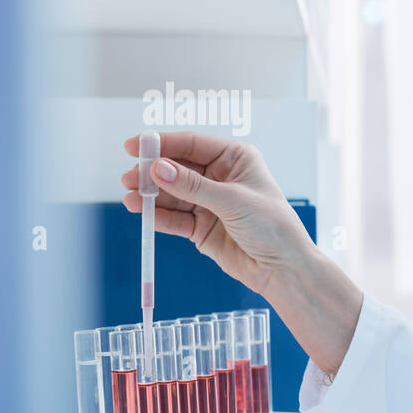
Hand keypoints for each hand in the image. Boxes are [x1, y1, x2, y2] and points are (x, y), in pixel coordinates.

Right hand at [120, 131, 312, 296]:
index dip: (163, 144)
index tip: (134, 146)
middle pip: (177, 168)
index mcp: (236, 159)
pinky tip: (141, 212)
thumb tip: (158, 169)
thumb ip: (193, 186)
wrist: (282, 268)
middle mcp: (220, 177)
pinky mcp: (201, 226)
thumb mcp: (233, 200)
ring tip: (130, 197)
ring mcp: (209, 202)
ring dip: (150, 195)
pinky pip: (174, 217)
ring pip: (172, 194)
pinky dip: (158, 215)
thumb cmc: (272, 227)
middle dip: (152, 172)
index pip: (193, 145)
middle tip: (130, 178)